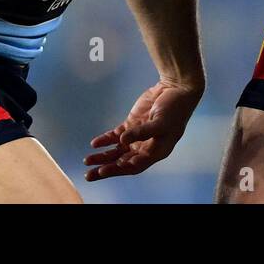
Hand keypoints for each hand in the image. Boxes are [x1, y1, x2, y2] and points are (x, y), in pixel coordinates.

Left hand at [84, 79, 202, 180]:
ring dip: (102, 156)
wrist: (176, 88)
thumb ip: (142, 132)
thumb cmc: (175, 108)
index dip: (120, 168)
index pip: (135, 165)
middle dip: (106, 168)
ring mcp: (138, 136)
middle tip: (89, 175)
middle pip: (123, 162)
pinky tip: (94, 144)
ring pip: (117, 151)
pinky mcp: (132, 124)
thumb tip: (122, 141)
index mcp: (157, 151)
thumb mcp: (161, 122)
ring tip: (87, 161)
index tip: (105, 169)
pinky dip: (105, 140)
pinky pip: (115, 136)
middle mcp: (146, 147)